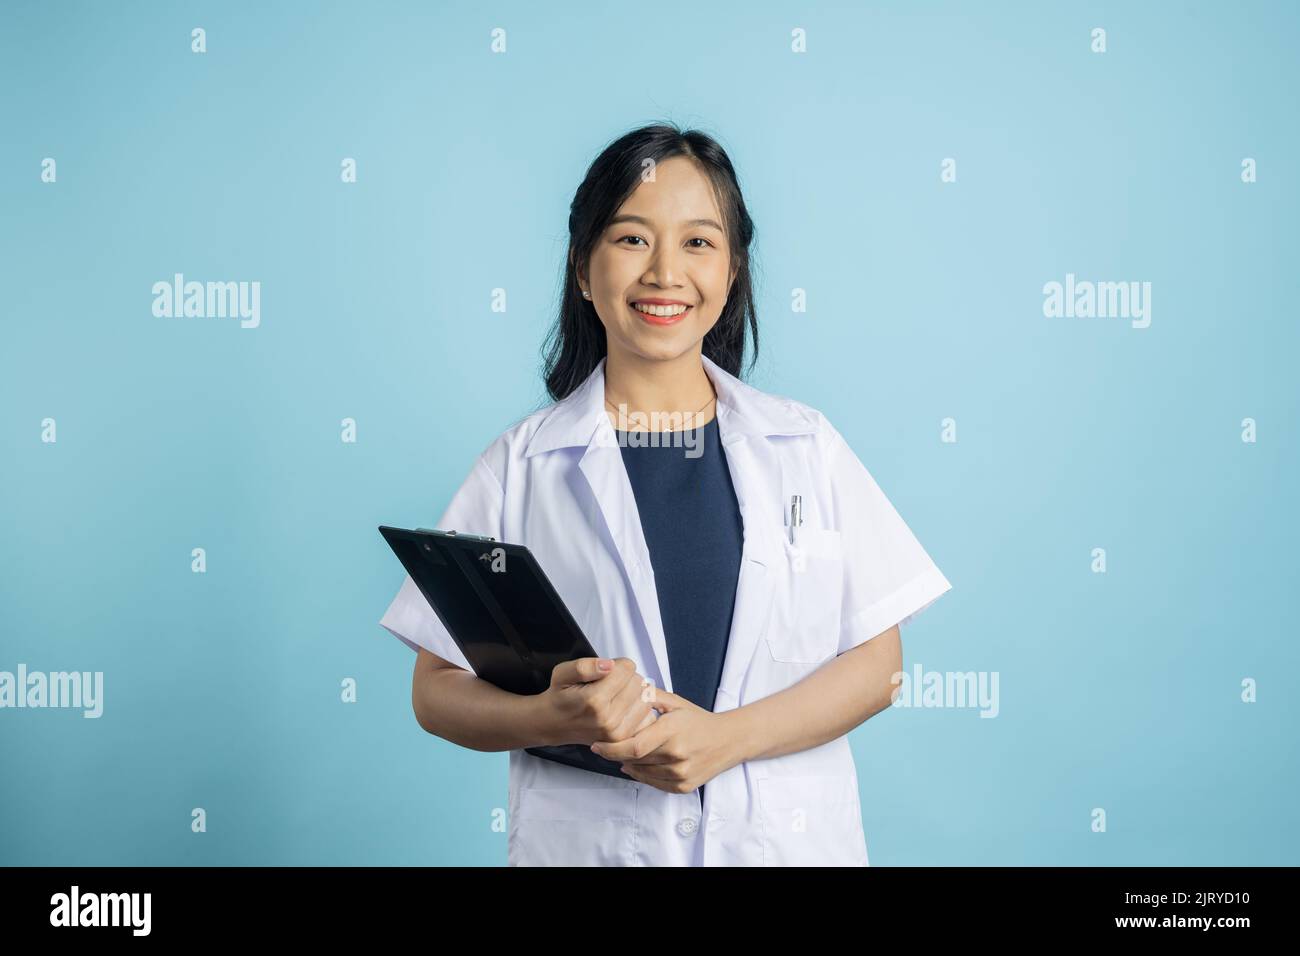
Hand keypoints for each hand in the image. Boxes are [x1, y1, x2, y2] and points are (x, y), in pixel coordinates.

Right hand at [539, 657, 658, 746]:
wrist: (553, 725)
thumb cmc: (560, 697)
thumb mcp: (562, 673)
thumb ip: (584, 666)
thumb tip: (609, 664)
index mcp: (594, 700)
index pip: (628, 668)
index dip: (617, 664)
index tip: (605, 671)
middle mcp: (608, 719)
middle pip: (638, 682)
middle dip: (626, 678)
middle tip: (609, 684)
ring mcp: (618, 732)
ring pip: (646, 698)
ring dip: (635, 693)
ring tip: (616, 695)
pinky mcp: (624, 740)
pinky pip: (647, 715)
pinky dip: (638, 708)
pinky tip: (623, 707)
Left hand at [590, 687, 741, 793]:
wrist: (729, 740)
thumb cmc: (698, 720)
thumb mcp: (675, 702)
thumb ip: (649, 695)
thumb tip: (624, 688)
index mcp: (672, 730)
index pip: (633, 746)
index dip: (611, 749)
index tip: (595, 746)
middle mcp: (677, 754)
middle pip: (635, 760)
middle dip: (616, 754)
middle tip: (604, 747)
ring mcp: (681, 773)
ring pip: (642, 773)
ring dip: (629, 764)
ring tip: (623, 753)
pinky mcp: (683, 786)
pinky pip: (653, 783)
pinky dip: (641, 775)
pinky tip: (638, 764)